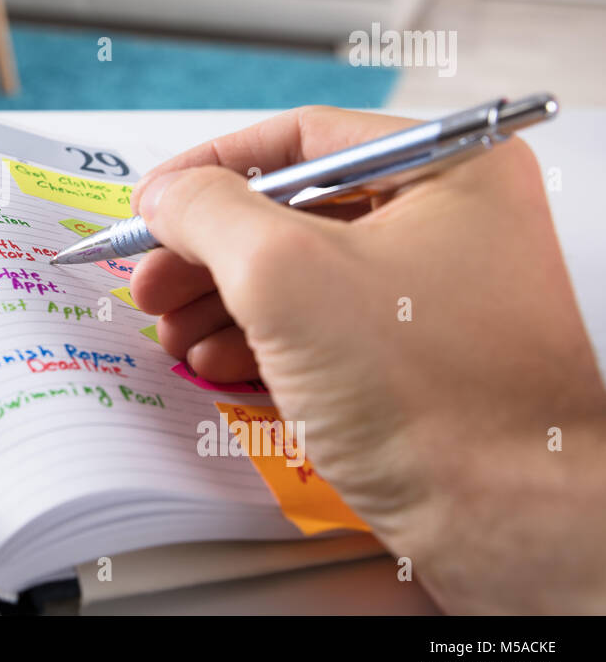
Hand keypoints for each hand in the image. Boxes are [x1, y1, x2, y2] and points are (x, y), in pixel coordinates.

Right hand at [130, 105, 605, 612]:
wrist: (509, 522)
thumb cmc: (427, 393)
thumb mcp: (285, 274)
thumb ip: (207, 213)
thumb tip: (165, 196)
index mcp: (448, 169)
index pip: (303, 139)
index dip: (212, 168)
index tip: (155, 202)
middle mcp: (453, 220)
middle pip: (295, 211)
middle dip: (208, 251)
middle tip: (152, 279)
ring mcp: (440, 293)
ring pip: (304, 274)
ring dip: (224, 301)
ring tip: (174, 334)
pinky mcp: (422, 358)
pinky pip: (326, 326)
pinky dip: (264, 340)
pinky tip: (219, 364)